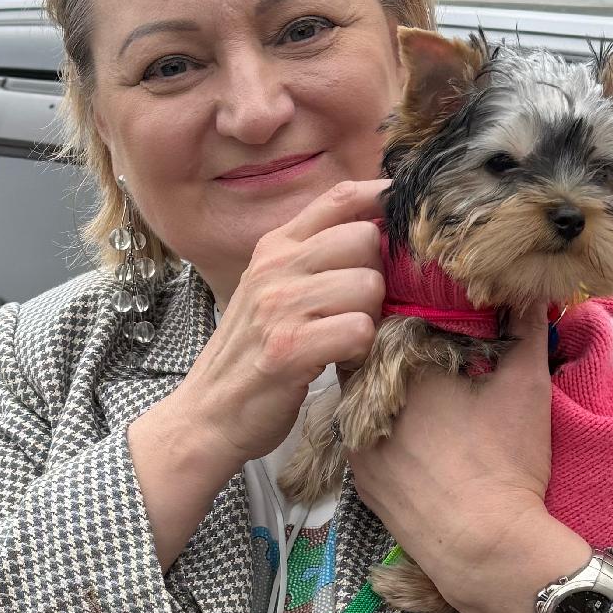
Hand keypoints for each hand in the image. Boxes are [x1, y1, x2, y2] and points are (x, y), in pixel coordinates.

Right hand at [179, 175, 389, 463]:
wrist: (208, 414)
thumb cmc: (253, 353)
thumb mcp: (275, 291)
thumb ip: (316, 257)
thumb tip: (379, 227)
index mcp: (275, 248)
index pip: (339, 198)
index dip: (382, 199)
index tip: (404, 220)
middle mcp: (275, 268)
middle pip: (365, 239)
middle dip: (376, 277)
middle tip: (357, 311)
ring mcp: (278, 306)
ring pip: (368, 285)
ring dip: (369, 318)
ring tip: (344, 339)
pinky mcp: (288, 348)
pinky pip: (359, 330)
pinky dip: (360, 350)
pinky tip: (341, 360)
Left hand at [347, 303, 590, 612]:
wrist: (483, 547)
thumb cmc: (504, 463)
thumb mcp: (526, 388)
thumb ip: (525, 330)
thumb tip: (530, 291)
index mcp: (400, 367)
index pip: (385, 316)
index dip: (405, 308)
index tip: (430, 310)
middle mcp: (365, 400)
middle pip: (368, 357)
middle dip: (394, 349)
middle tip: (429, 350)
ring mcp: (357, 442)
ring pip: (361, 398)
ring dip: (385, 390)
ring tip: (423, 392)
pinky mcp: (360, 477)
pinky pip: (362, 436)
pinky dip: (382, 428)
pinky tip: (413, 434)